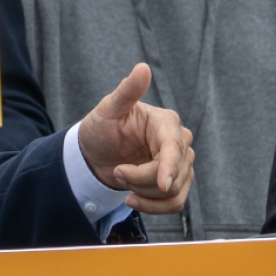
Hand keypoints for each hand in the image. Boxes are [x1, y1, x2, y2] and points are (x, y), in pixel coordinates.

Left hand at [76, 63, 194, 214]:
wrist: (96, 153)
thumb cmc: (101, 128)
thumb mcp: (108, 109)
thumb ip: (127, 91)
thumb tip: (143, 68)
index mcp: (165, 122)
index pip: (174, 146)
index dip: (169, 166)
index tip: (163, 184)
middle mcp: (178, 141)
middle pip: (174, 173)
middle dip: (140, 179)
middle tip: (117, 172)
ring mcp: (180, 163)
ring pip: (174, 191)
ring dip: (143, 192)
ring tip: (121, 179)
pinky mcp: (177, 182)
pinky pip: (174, 203)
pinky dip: (153, 207)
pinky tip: (132, 199)